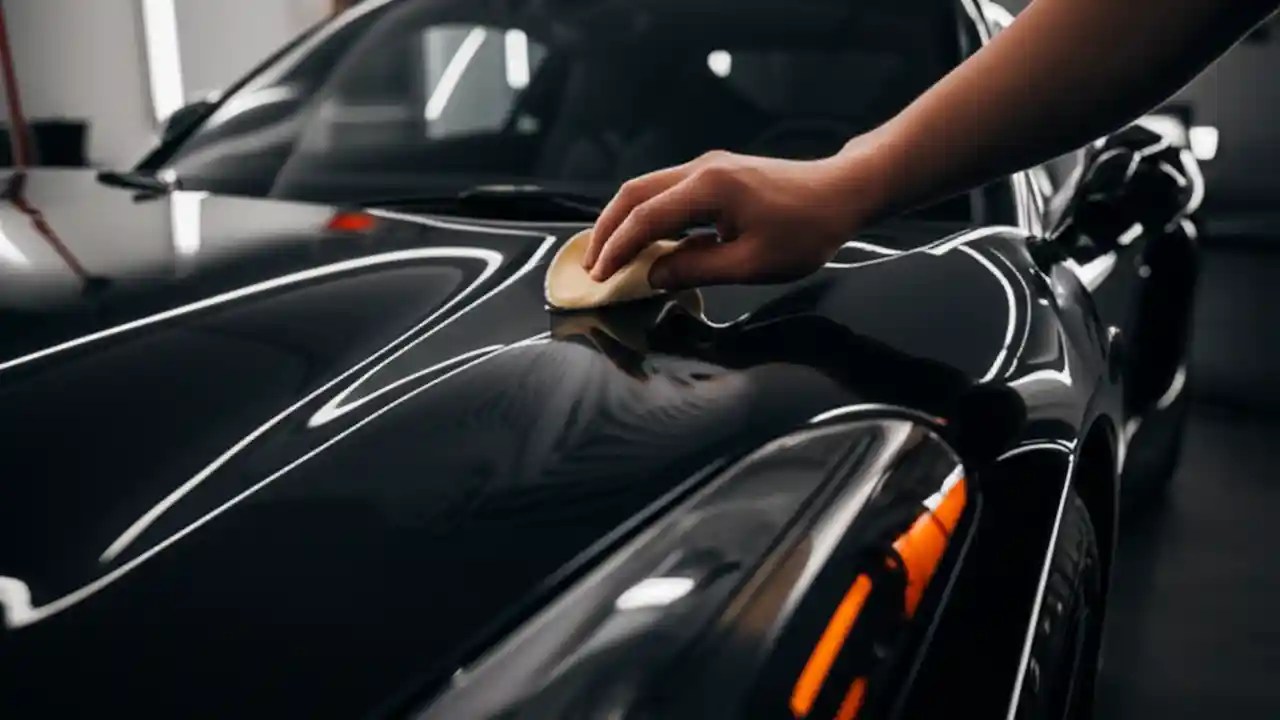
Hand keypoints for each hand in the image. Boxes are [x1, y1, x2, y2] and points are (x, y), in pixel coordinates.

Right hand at [582, 147, 880, 290]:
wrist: (843, 192)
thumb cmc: (807, 229)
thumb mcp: (752, 263)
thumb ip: (696, 269)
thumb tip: (653, 275)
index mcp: (709, 188)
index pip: (645, 218)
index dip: (617, 249)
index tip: (599, 276)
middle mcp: (701, 168)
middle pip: (634, 193)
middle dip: (606, 230)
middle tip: (592, 265)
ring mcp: (708, 166)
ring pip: (647, 188)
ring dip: (623, 220)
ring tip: (609, 254)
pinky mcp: (717, 173)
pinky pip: (667, 191)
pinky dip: (645, 214)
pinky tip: (643, 239)